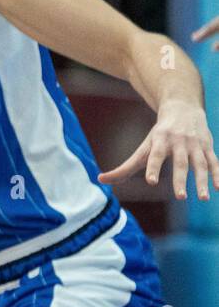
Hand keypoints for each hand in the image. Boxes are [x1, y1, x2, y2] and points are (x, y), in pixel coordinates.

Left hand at [98, 99, 218, 199]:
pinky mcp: (208, 147)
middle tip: (179, 197)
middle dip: (180, 179)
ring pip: (200, 164)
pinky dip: (218, 174)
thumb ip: (125, 167)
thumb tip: (100, 180)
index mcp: (160, 141)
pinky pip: (214, 162)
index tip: (151, 181)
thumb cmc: (159, 134)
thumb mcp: (143, 147)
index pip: (156, 156)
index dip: (153, 168)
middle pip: (180, 163)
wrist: (183, 107)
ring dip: (202, 181)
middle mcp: (178, 142)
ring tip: (202, 199)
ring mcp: (195, 144)